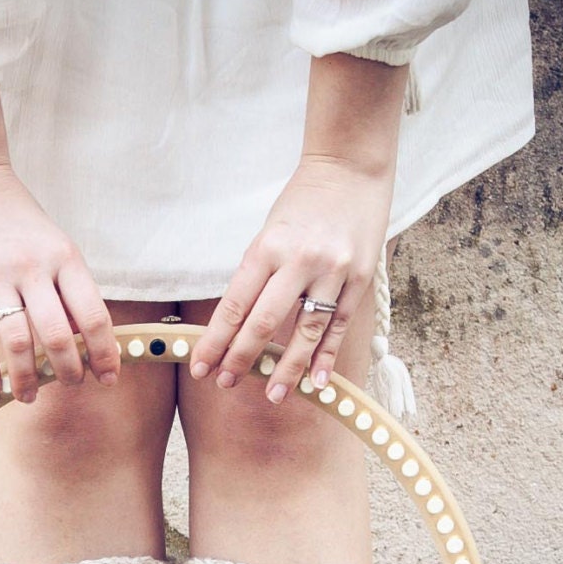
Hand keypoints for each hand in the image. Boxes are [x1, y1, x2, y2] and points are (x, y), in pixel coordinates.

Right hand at [0, 164, 118, 404]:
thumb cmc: (17, 219)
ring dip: (26, 378)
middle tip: (69, 386)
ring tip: (28, 397)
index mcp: (65, 258)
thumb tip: (83, 339)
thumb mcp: (55, 245)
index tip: (108, 377)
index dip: (105, 353)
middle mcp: (33, 267)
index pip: (94, 316)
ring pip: (17, 342)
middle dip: (67, 371)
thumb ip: (68, 288)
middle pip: (57, 336)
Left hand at [188, 153, 392, 403]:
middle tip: (227, 383)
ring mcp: (333, 270)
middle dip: (243, 358)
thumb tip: (238, 326)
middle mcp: (299, 259)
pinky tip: (318, 382)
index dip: (216, 341)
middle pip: (265, 322)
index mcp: (267, 247)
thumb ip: (257, 276)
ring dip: (288, 367)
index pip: (235, 305)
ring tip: (275, 395)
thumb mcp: (269, 232)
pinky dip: (328, 355)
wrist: (351, 168)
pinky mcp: (360, 278)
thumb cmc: (302, 203)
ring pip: (306, 330)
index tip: (202, 367)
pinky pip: (339, 325)